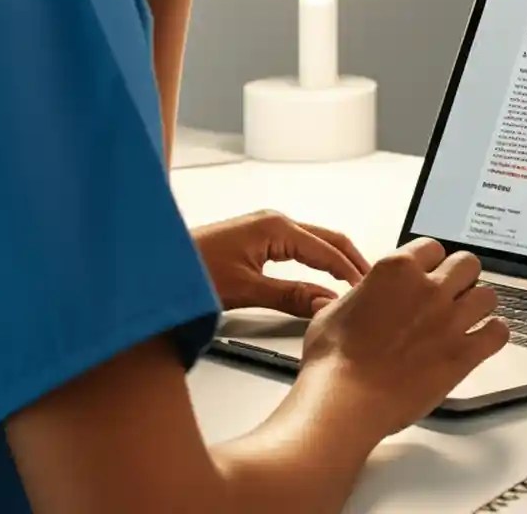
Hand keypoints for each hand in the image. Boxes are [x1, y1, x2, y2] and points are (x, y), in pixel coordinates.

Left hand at [193, 211, 370, 315]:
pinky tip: (321, 276)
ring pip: (314, 242)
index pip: (328, 250)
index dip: (351, 272)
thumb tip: (326, 303)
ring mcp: (264, 228)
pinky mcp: (255, 239)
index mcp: (276, 227)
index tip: (367, 290)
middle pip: (328, 239)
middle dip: (352, 260)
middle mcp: (273, 222)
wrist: (153, 265)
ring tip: (354, 282)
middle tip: (373, 284)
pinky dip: (316, 261)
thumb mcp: (246, 290)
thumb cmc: (190, 270)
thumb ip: (291, 296)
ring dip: (335, 260)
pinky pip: (297, 247)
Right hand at [298, 238, 509, 435]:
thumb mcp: (333, 310)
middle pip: (467, 264)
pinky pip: (498, 333)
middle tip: (451, 294)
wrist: (345, 399)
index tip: (429, 274)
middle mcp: (428, 288)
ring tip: (468, 318)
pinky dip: (493, 334)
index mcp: (396, 270)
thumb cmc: (333, 360)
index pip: (432, 247)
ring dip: (479, 305)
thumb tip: (364, 297)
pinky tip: (482, 340)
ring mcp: (450, 320)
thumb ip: (360, 295)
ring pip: (488, 296)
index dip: (431, 262)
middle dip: (461, 277)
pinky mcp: (463, 353)